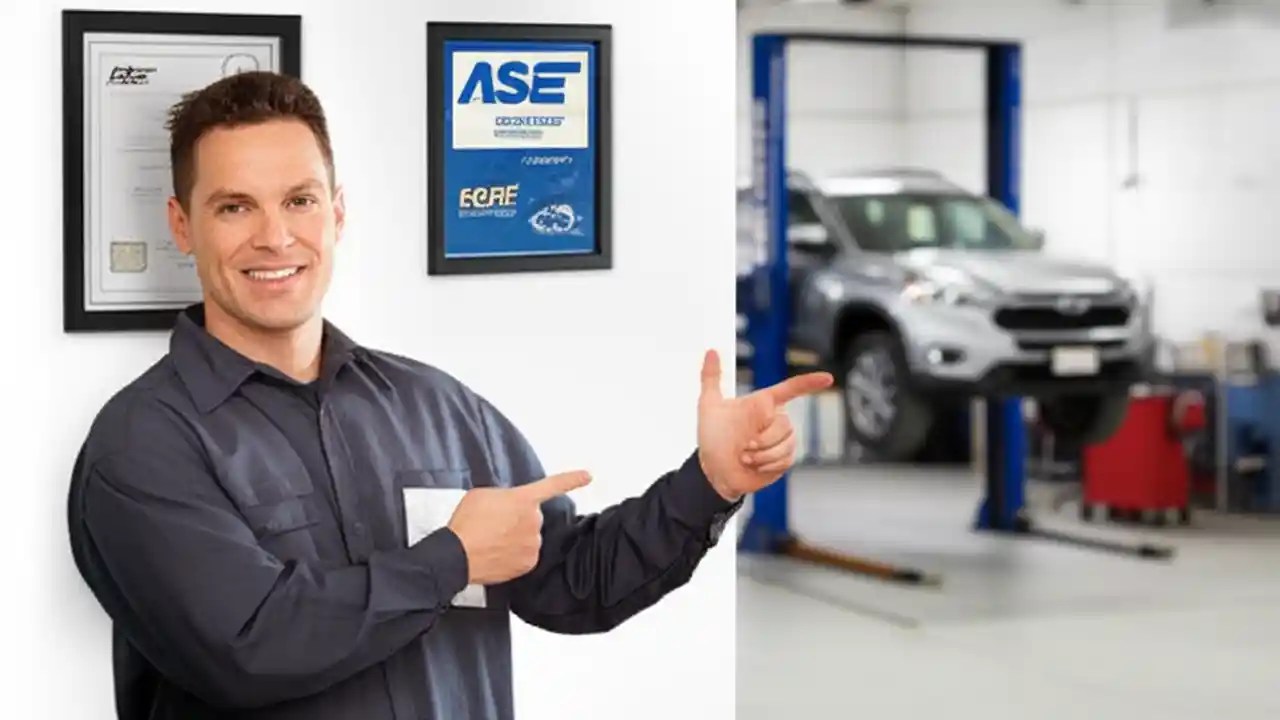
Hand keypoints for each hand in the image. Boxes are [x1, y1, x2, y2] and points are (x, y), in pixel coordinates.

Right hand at [446, 471, 591, 584]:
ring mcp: (532, 543)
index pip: (553, 485)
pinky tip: (497, 552)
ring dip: (515, 537)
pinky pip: (525, 555)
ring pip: (529, 537)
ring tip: (492, 540)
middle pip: (532, 517)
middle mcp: (533, 520)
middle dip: (517, 519)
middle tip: (494, 525)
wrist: (457, 555)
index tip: (587, 476)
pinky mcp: (528, 562)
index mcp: (523, 499)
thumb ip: (503, 496)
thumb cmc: (466, 524)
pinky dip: (513, 555)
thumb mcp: (482, 495)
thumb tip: (508, 505)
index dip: (572, 479)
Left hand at [696, 349, 832, 500]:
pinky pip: (786, 459)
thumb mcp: (708, 406)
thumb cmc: (712, 438)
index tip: (827, 378)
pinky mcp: (784, 458)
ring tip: (745, 456)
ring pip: (786, 443)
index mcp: (762, 403)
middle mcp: (775, 419)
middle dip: (761, 438)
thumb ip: (710, 377)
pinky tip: (754, 465)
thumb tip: (711, 351)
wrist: (714, 471)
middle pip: (785, 424)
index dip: (809, 383)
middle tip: (743, 445)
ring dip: (762, 453)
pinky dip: (767, 464)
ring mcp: (781, 440)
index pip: (790, 389)